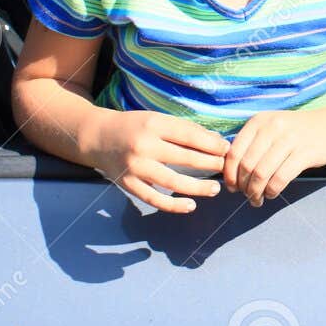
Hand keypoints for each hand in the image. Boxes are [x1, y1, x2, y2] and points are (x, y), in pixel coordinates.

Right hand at [84, 110, 229, 213]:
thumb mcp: (158, 120)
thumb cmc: (136, 126)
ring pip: (172, 181)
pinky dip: (173, 205)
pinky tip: (191, 206)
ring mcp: (135, 167)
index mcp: (154, 125)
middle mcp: (144, 146)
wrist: (97, 137)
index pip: (190, 136)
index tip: (227, 150)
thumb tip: (218, 143)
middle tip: (226, 168)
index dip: (212, 145)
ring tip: (215, 188)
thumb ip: (186, 130)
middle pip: (185, 158)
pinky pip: (154, 198)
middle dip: (210, 164)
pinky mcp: (128, 184)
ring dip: (198, 187)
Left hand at [222, 109, 325, 206]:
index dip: (229, 175)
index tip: (232, 187)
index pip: (234, 153)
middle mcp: (272, 128)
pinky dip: (272, 191)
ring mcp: (289, 140)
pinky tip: (272, 194)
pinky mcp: (304, 153)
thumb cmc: (297, 133)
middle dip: (243, 187)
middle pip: (246, 166)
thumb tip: (229, 173)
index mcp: (259, 121)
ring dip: (256, 192)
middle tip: (246, 195)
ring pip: (261, 174)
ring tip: (257, 199)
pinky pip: (280, 179)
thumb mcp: (272, 128)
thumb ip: (251, 144)